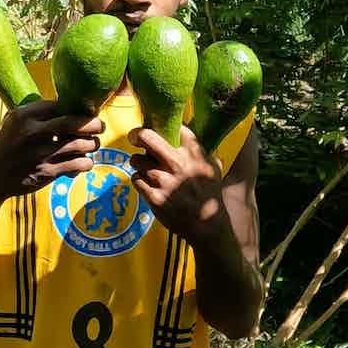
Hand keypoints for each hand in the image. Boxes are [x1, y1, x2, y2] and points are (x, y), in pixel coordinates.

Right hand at [0, 100, 102, 201]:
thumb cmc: (7, 145)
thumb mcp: (13, 121)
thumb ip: (36, 111)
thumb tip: (67, 104)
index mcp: (24, 116)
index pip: (61, 105)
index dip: (77, 109)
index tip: (86, 113)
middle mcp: (33, 132)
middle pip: (76, 123)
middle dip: (94, 124)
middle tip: (100, 126)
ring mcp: (42, 153)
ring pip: (82, 144)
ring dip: (93, 144)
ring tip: (92, 145)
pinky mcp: (48, 172)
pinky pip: (79, 164)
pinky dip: (86, 163)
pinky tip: (83, 162)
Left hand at [128, 126, 228, 246]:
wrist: (207, 224)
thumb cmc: (210, 194)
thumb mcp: (212, 167)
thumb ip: (199, 150)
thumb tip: (185, 133)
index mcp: (193, 153)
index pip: (175, 127)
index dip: (162, 124)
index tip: (155, 125)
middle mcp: (177, 163)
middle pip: (147, 136)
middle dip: (137, 135)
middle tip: (134, 137)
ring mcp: (164, 180)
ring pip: (136, 160)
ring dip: (138, 163)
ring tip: (144, 168)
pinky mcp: (154, 196)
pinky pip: (136, 179)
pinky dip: (139, 181)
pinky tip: (148, 185)